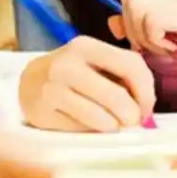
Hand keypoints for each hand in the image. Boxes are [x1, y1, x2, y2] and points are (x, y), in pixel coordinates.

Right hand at [18, 35, 154, 131]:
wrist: (29, 82)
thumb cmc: (73, 75)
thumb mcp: (94, 62)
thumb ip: (122, 74)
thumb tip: (145, 105)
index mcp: (85, 46)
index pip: (132, 66)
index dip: (147, 92)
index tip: (145, 106)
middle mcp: (66, 64)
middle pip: (117, 97)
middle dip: (132, 115)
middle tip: (131, 121)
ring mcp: (51, 88)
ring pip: (101, 118)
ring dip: (113, 126)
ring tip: (110, 123)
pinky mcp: (42, 112)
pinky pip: (82, 130)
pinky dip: (92, 130)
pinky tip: (87, 123)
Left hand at [107, 0, 176, 96]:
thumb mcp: (159, 43)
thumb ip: (136, 30)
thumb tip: (112, 21)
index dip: (129, 22)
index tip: (144, 43)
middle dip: (135, 29)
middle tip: (156, 48)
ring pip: (139, 9)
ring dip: (147, 37)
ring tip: (168, 50)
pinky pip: (153, 21)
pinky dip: (157, 41)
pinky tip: (176, 51)